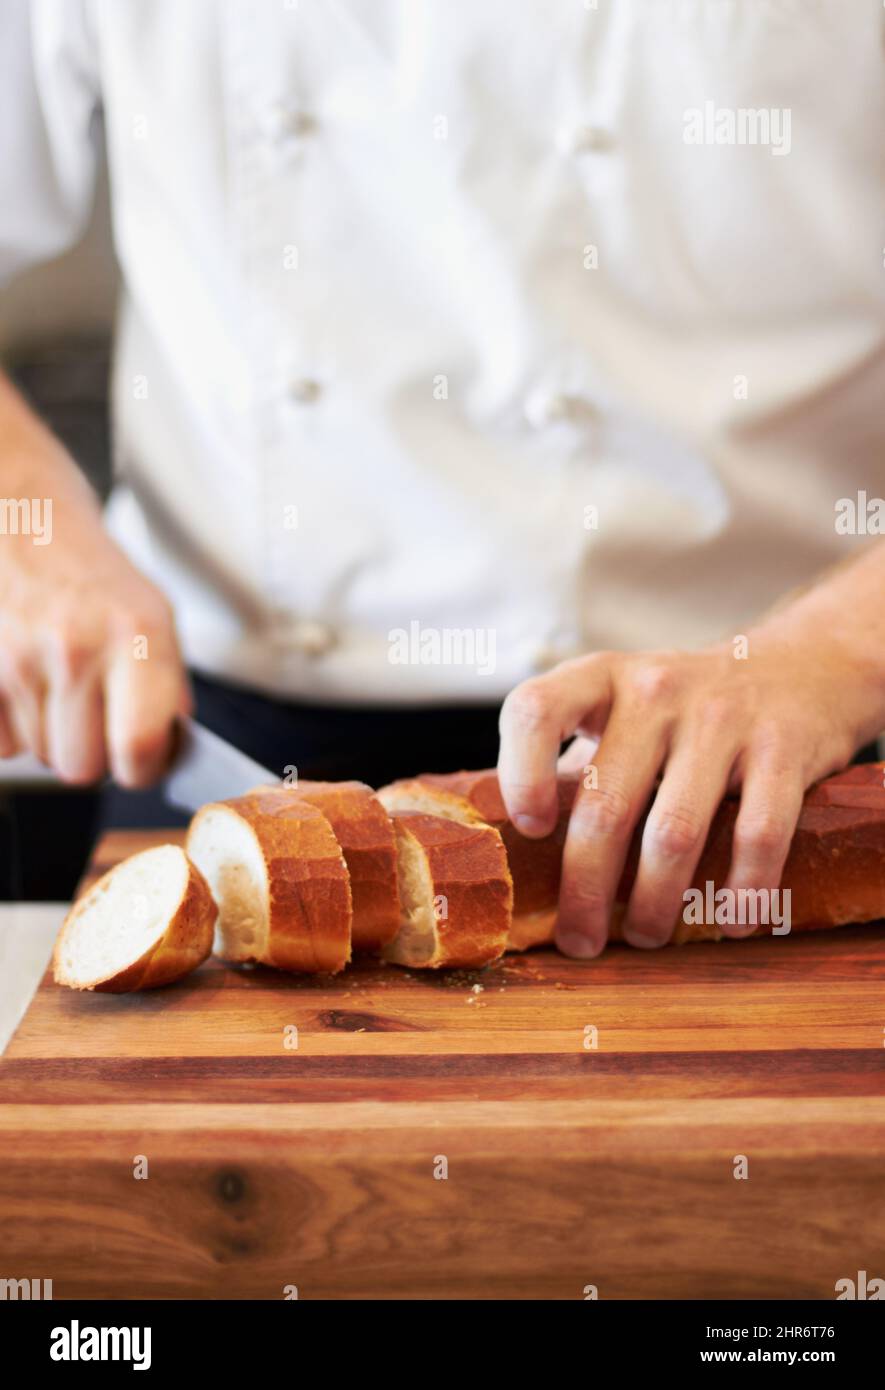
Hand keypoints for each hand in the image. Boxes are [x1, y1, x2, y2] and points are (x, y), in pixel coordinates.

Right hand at [0, 517, 190, 786]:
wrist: (24, 521)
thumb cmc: (95, 578)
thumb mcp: (155, 617)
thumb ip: (167, 689)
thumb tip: (166, 754)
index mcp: (136, 634)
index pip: (138, 747)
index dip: (144, 768)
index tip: (144, 758)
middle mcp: (76, 648)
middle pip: (82, 770)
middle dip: (93, 755)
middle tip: (99, 718)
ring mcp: (18, 659)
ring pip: (41, 758)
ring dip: (54, 736)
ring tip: (62, 686)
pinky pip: (3, 745)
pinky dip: (15, 726)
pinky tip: (28, 684)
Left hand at [498, 626, 884, 956]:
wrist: (798, 670)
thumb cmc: (683, 715)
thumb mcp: (623, 714)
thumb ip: (578, 769)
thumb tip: (520, 866)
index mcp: (600, 679)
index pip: (536, 709)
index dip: (521, 772)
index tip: (532, 829)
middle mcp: (655, 690)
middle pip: (604, 805)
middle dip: (586, 889)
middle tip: (582, 940)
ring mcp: (722, 717)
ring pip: (674, 833)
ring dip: (655, 903)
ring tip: (646, 937)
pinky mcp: (783, 747)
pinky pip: (758, 835)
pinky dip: (743, 892)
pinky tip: (733, 921)